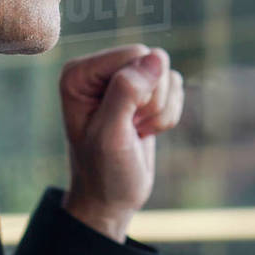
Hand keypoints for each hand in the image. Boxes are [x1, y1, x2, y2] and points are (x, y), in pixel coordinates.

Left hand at [58, 45, 183, 241]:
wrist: (111, 198)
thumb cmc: (104, 170)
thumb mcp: (111, 134)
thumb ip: (128, 91)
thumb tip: (157, 57)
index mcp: (80, 73)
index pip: (135, 55)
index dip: (141, 91)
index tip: (122, 122)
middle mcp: (98, 70)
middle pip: (153, 62)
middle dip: (151, 102)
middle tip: (130, 129)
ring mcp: (122, 78)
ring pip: (167, 76)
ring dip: (160, 112)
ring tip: (135, 132)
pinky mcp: (143, 91)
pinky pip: (175, 87)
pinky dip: (167, 116)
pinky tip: (144, 131)